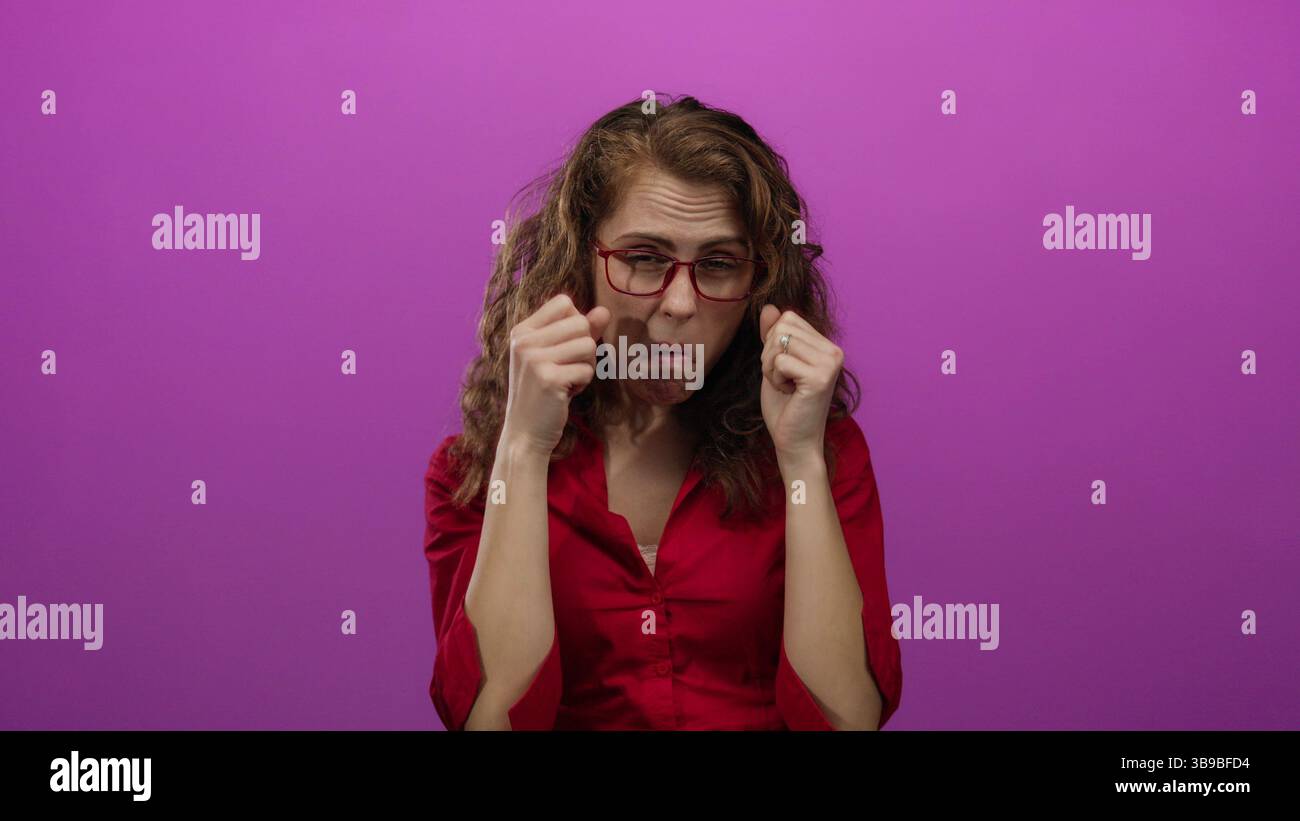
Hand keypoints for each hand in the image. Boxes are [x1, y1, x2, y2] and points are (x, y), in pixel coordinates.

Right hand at [501, 294, 610, 457]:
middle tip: (569, 368)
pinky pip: (587, 369)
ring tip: (567, 380)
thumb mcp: (556, 356)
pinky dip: (583, 383)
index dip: (576, 323)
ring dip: (586, 366)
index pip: (564, 302)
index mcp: (522, 331)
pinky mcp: (548, 378)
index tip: (564, 347)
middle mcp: (524, 341)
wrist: (525, 433)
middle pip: (580, 323)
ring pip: (588, 345)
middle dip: (585, 348)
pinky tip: (565, 394)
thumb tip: (605, 311)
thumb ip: (579, 332)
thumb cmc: (543, 392)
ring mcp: (534, 359)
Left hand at [757, 304, 843, 465]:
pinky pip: (780, 360)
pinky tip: (789, 393)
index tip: (783, 369)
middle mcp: (834, 350)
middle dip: (769, 354)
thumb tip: (769, 306)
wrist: (794, 441)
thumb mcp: (774, 364)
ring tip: (786, 385)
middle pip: (782, 327)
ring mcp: (830, 363)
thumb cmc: (785, 406)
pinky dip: (775, 378)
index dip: (772, 342)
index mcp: (826, 345)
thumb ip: (772, 336)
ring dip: (771, 367)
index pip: (787, 318)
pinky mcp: (820, 377)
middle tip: (782, 379)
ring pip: (779, 342)